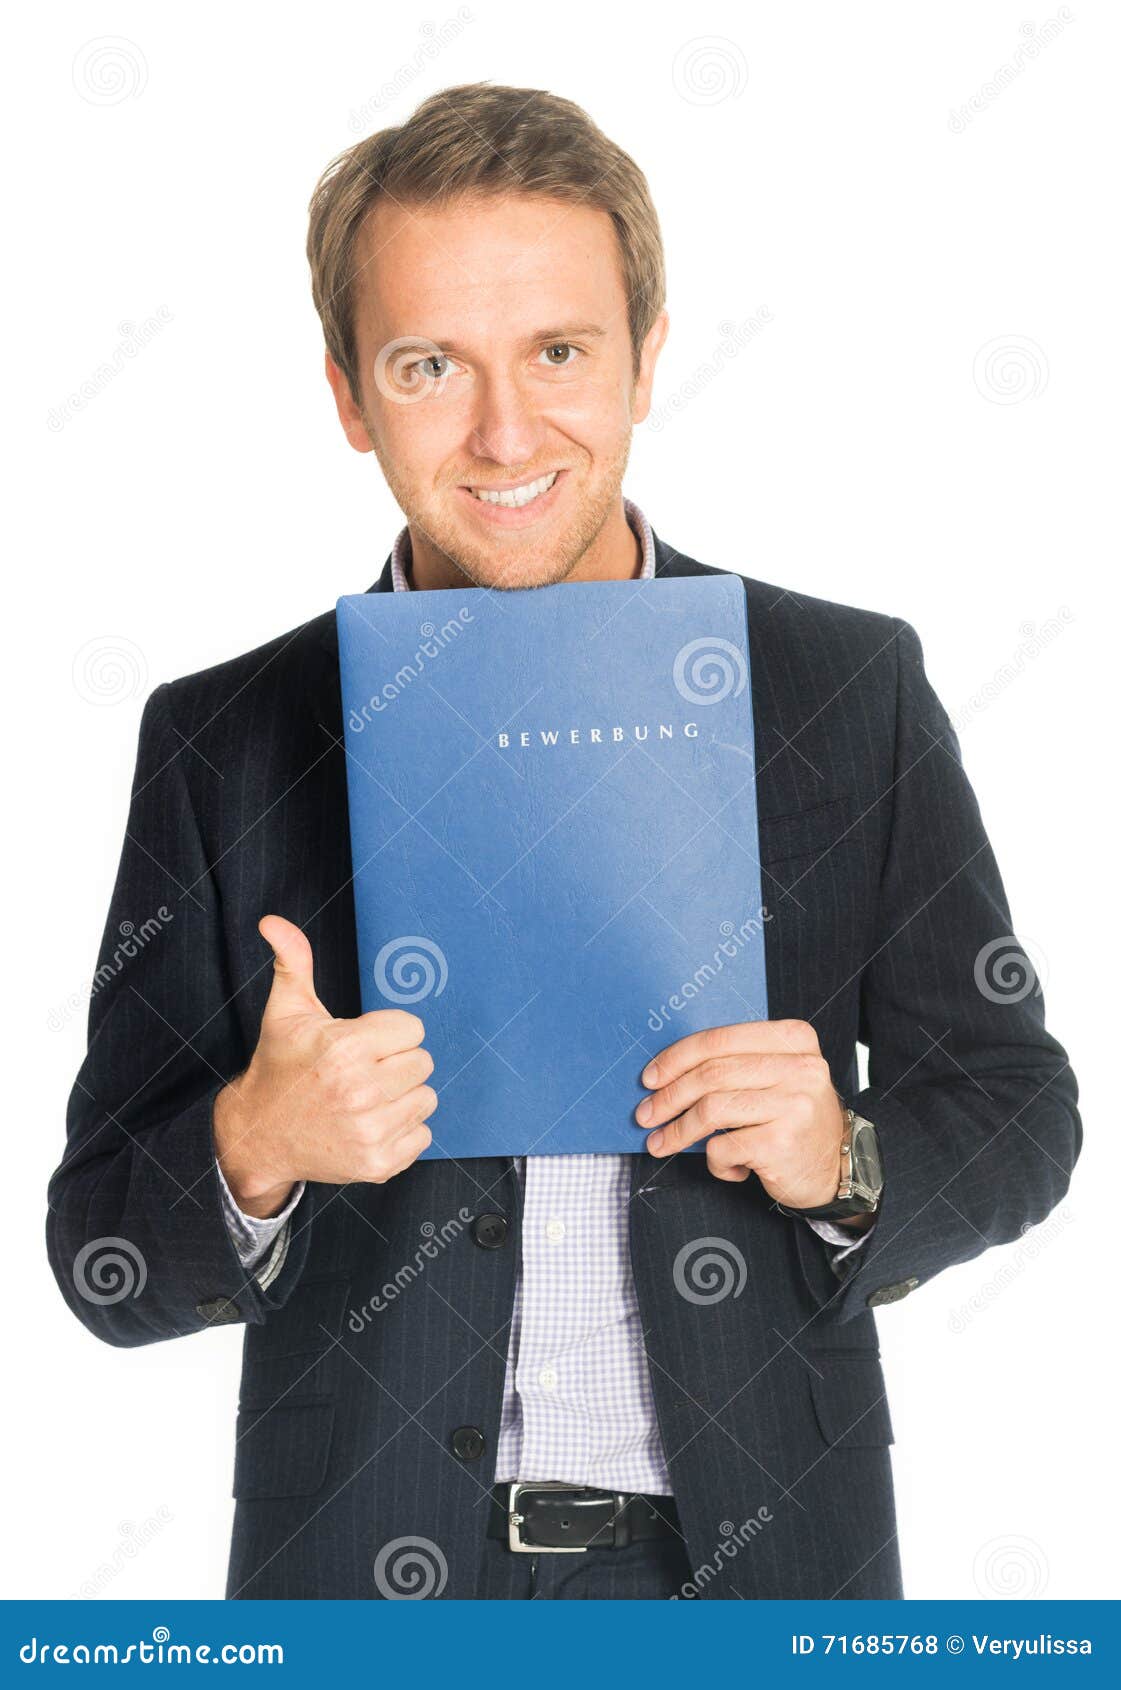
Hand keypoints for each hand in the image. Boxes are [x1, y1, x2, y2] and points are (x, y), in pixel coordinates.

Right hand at [213, 915, 437, 1216]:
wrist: (258, 1135)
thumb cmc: (280, 1067)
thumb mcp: (286, 1012)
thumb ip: (293, 962)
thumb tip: (273, 921)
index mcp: (344, 1048)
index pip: (413, 1029)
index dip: (389, 1033)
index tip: (363, 1043)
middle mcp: (360, 1091)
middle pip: (423, 1062)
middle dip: (397, 1062)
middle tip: (363, 1071)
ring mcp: (370, 1131)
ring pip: (427, 1097)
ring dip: (403, 1096)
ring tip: (367, 1097)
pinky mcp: (378, 1164)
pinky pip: (423, 1136)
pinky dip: (403, 1131)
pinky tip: (371, 1124)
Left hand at [635, 1018, 845, 1209]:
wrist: (839, 1168)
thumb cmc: (793, 1118)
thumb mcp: (776, 1078)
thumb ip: (735, 1065)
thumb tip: (664, 1074)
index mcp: (794, 1038)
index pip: (720, 1039)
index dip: (676, 1058)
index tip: (650, 1078)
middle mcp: (800, 1066)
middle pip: (711, 1074)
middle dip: (668, 1097)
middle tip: (645, 1115)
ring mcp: (794, 1104)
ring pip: (711, 1109)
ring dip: (678, 1130)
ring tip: (661, 1144)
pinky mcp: (783, 1142)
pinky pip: (724, 1146)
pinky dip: (715, 1160)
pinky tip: (727, 1166)